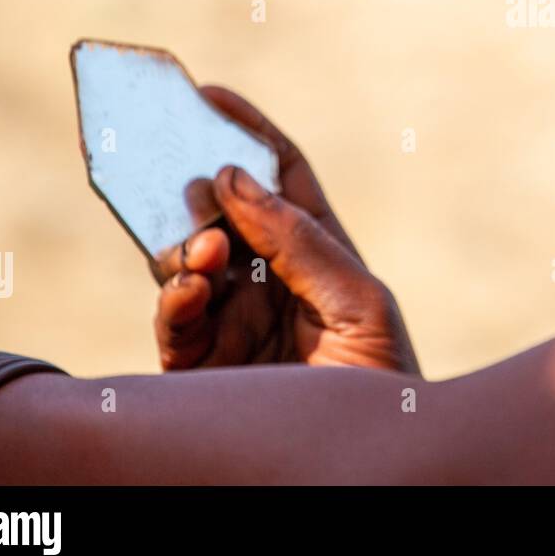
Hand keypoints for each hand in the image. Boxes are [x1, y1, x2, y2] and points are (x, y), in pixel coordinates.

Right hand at [153, 86, 419, 373]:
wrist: (368, 461)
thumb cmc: (382, 379)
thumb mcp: (359, 301)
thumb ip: (301, 242)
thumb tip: (236, 180)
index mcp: (316, 252)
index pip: (279, 179)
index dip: (247, 134)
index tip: (209, 94)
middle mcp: (270, 278)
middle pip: (221, 212)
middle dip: (195, 185)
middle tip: (172, 162)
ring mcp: (233, 317)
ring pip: (187, 258)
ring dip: (186, 243)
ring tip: (202, 247)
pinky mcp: (202, 363)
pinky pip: (173, 317)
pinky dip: (174, 296)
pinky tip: (190, 287)